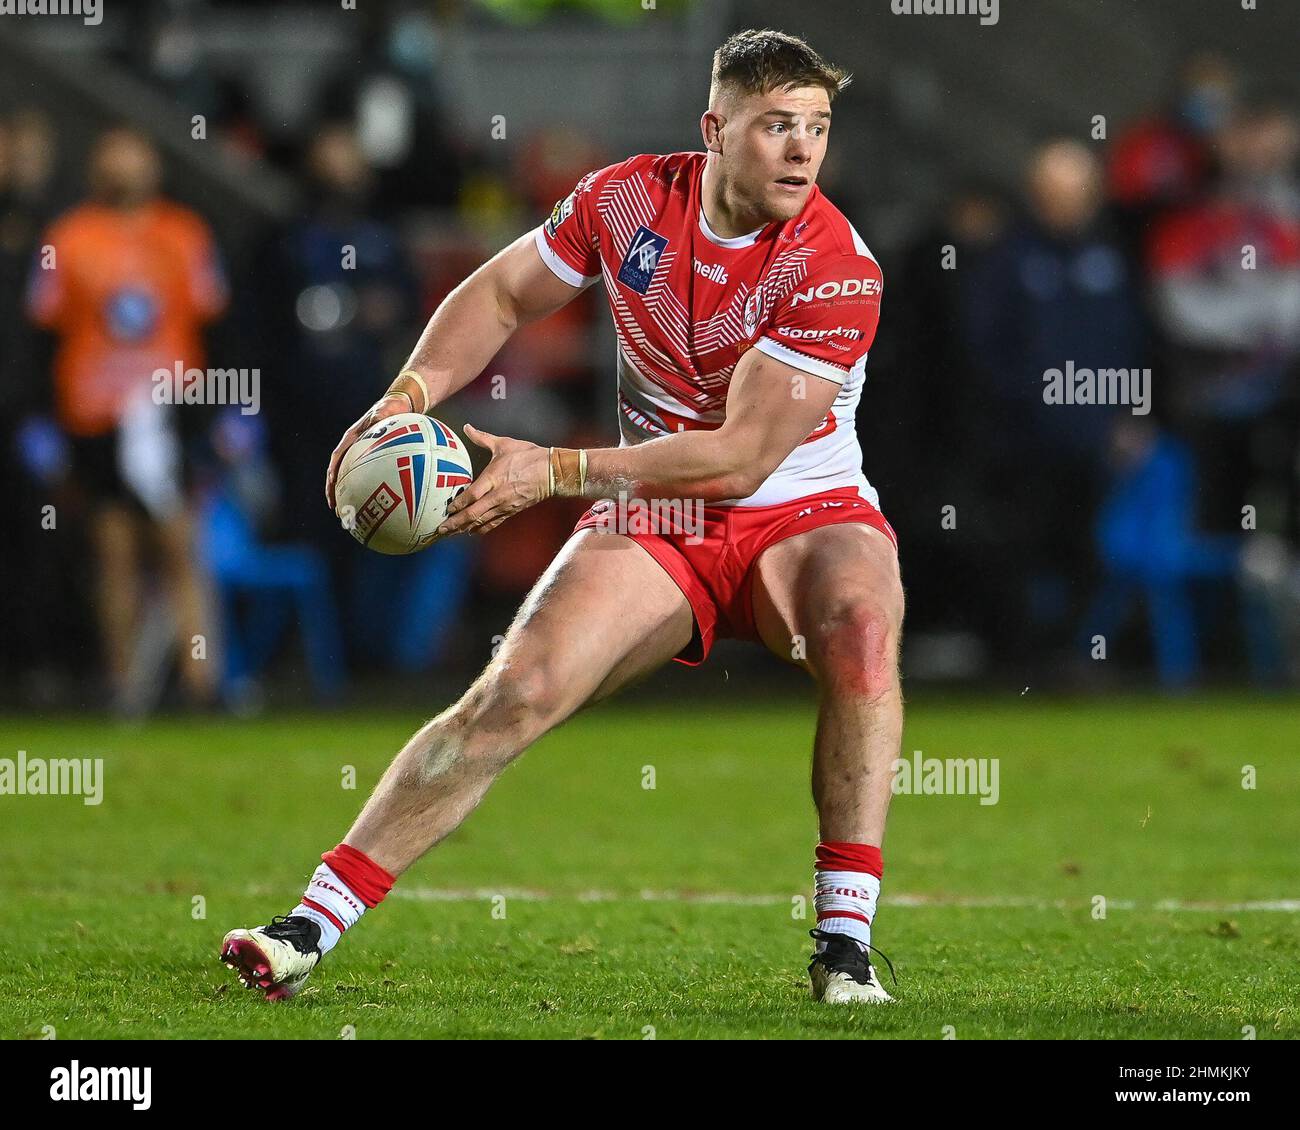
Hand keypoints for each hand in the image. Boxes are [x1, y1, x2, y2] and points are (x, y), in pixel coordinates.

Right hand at [325, 394, 410, 509]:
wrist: (398, 406)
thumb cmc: (391, 408)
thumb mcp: (385, 410)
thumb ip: (380, 415)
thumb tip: (379, 417)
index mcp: (352, 438)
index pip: (338, 457)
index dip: (333, 471)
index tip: (332, 485)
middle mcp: (353, 448)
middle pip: (339, 473)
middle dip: (335, 492)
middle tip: (336, 509)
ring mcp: (360, 455)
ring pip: (350, 479)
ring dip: (347, 496)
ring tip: (348, 515)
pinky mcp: (371, 460)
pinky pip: (366, 478)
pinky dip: (366, 491)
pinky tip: (373, 505)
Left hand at [437, 424, 550, 536]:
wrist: (552, 471)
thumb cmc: (529, 456)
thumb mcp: (504, 444)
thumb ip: (482, 438)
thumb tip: (467, 427)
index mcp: (494, 478)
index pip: (471, 495)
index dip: (458, 504)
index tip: (447, 508)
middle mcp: (498, 495)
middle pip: (473, 514)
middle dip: (455, 523)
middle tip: (440, 529)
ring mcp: (505, 505)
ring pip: (482, 521)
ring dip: (465, 528)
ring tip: (450, 533)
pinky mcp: (512, 511)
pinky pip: (494, 523)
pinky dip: (481, 529)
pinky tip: (471, 532)